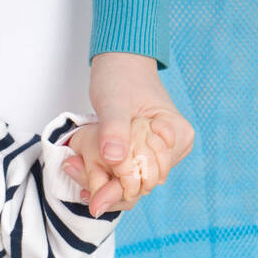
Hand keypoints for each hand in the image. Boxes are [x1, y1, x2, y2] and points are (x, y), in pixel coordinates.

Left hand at [62, 52, 194, 217]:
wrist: (121, 62)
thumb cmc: (121, 75)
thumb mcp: (114, 102)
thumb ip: (115, 129)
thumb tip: (114, 158)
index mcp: (178, 135)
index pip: (150, 177)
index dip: (120, 188)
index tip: (91, 195)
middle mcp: (176, 148)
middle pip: (143, 185)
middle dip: (111, 188)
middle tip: (79, 182)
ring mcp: (163, 152)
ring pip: (134, 183)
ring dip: (107, 184)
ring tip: (79, 177)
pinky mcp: (148, 152)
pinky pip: (128, 175)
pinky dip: (108, 177)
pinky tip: (87, 176)